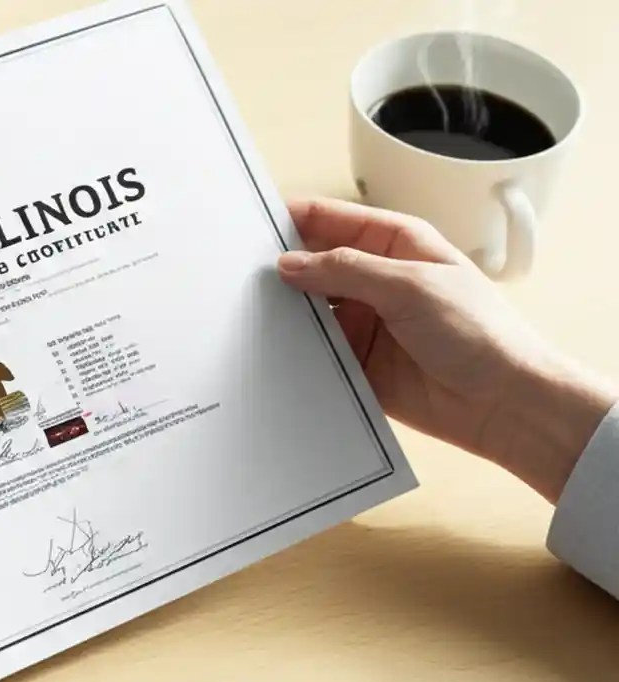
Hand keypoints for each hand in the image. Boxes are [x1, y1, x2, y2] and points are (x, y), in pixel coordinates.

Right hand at [277, 197, 615, 501]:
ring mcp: (365, 321)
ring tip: (246, 314)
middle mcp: (375, 279)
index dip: (290, 218)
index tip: (250, 226)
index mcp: (395, 244)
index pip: (330, 220)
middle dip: (279, 269)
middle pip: (312, 264)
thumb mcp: (411, 286)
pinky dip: (295, 352)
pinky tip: (269, 352)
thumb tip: (289, 263)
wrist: (504, 404)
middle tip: (236, 275)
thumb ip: (346, 269)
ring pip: (308, 310)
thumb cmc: (479, 333)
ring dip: (284, 314)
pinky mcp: (357, 362)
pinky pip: (315, 352)